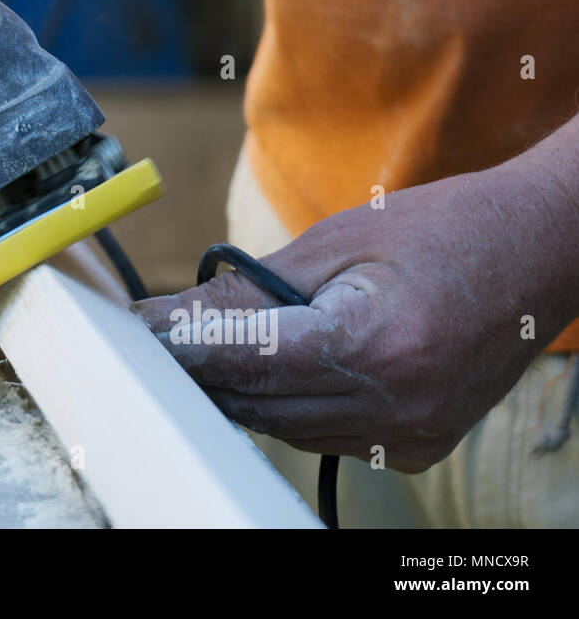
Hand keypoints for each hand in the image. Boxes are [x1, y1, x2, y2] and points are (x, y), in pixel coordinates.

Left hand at [132, 161, 576, 472]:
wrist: (540, 252)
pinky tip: (267, 371)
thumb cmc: (442, 229)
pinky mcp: (419, 445)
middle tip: (152, 343)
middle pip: (261, 403)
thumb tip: (176, 317)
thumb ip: (254, 289)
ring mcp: (412, 434)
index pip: (251, 358)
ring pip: (287, 427)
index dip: (185, 346)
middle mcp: (396, 404)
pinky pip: (324, 435)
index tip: (137, 331)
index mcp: (376, 344)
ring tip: (197, 352)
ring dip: (239, 392)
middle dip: (200, 372)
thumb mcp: (339, 242)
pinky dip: (287, 406)